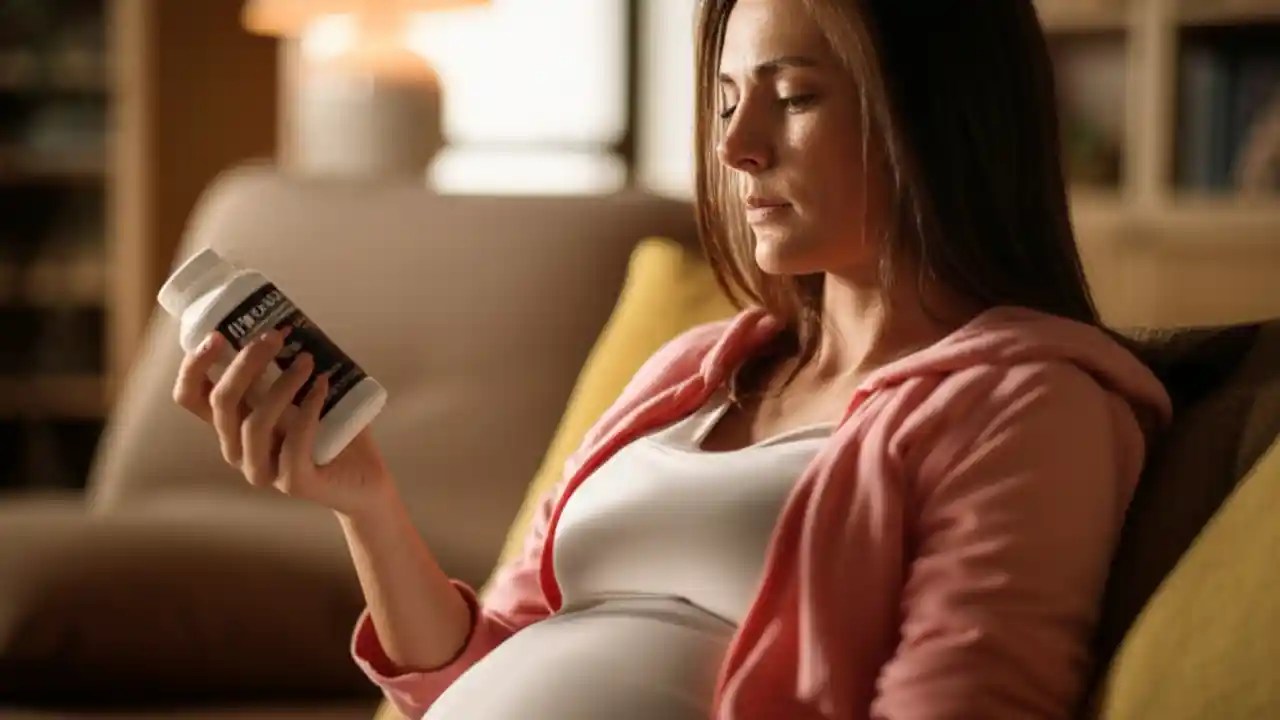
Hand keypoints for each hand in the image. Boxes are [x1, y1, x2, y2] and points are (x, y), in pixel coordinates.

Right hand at [172, 327, 397, 519]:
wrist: (366, 479)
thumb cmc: (334, 431)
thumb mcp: (304, 392)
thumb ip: (288, 364)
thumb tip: (290, 317)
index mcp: (232, 425)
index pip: (190, 397)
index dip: (194, 366)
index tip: (216, 334)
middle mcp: (238, 449)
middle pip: (221, 403)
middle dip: (245, 363)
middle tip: (275, 336)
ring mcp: (262, 470)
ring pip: (255, 423)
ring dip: (281, 384)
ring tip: (307, 360)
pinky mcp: (293, 482)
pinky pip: (294, 444)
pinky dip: (309, 409)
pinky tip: (322, 385)